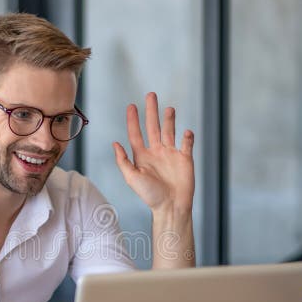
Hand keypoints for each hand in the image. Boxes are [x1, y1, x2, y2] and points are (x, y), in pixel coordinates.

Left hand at [113, 92, 194, 213]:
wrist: (171, 206)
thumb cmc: (150, 195)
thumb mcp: (132, 178)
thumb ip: (123, 161)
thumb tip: (115, 144)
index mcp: (142, 156)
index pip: (136, 134)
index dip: (133, 120)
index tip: (131, 106)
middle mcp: (156, 152)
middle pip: (153, 127)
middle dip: (151, 111)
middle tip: (151, 95)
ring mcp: (171, 154)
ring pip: (170, 131)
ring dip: (169, 119)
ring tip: (169, 108)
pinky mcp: (185, 159)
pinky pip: (186, 144)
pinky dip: (187, 137)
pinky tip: (186, 132)